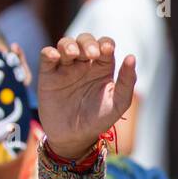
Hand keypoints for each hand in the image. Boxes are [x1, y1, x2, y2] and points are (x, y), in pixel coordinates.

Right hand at [37, 33, 135, 158]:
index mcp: (102, 67)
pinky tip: (55, 57)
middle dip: (88, 42)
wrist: (73, 138)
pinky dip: (49, 52)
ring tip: (73, 55)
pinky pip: (47, 56)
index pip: (105, 45)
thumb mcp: (118, 104)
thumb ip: (127, 82)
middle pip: (85, 40)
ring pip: (65, 44)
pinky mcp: (48, 74)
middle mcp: (84, 64)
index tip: (106, 51)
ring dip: (69, 44)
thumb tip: (131, 57)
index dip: (105, 43)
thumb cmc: (98, 121)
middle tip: (91, 54)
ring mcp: (65, 68)